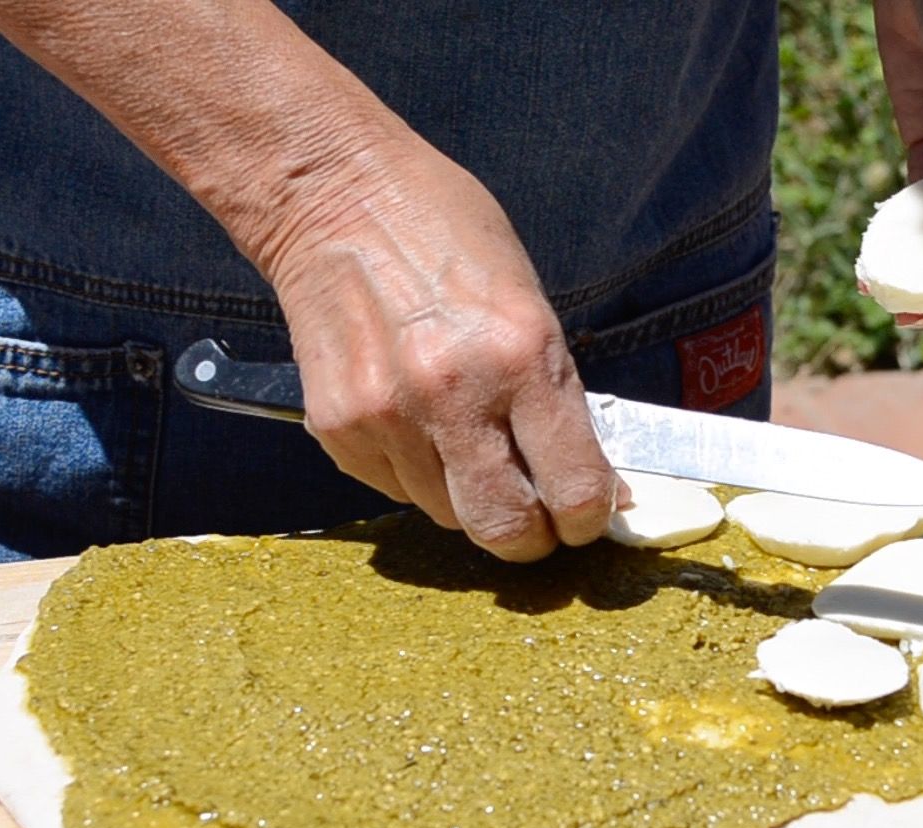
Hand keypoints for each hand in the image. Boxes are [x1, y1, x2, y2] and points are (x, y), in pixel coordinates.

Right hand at [0, 0, 617, 561]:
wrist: (335, 194)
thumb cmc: (445, 230)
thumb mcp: (528, 300)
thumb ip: (554, 390)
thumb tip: (588, 475)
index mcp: (522, 355)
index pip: (574, 487)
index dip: (587, 518)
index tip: (585, 518)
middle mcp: (456, 395)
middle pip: (504, 529)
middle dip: (529, 537)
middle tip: (535, 523)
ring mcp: (389, 417)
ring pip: (445, 513)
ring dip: (464, 497)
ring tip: (462, 442)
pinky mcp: (338, 427)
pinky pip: (392, 488)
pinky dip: (413, 472)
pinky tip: (413, 420)